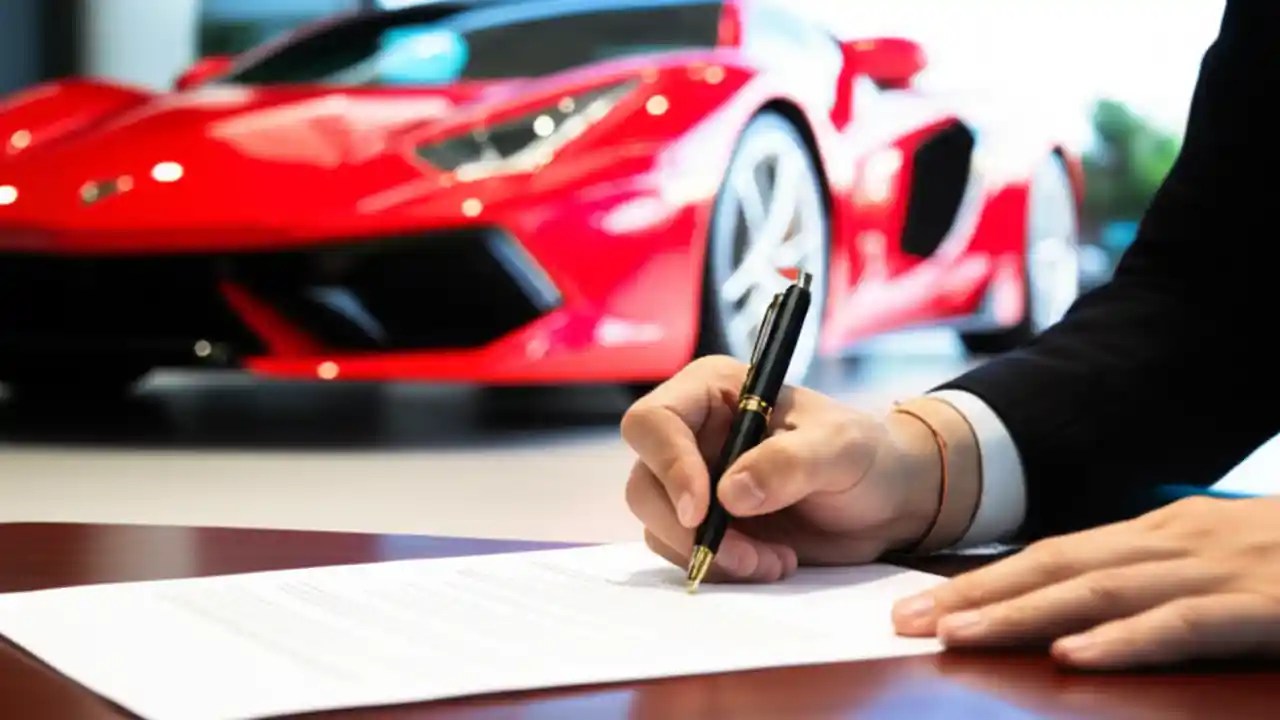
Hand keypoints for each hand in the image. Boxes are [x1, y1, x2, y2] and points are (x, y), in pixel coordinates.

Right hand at [621, 355, 942, 582]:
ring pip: (658, 524)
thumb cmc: (867, 456)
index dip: (668, 466)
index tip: (703, 511)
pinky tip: (771, 562)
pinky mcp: (704, 525)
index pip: (653, 422)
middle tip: (749, 555)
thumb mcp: (841, 449)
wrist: (886, 503)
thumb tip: (729, 494)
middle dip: (690, 528)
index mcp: (712, 393)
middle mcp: (691, 434)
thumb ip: (789, 463)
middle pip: (645, 482)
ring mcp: (693, 482)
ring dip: (712, 554)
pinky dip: (722, 567)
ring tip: (776, 560)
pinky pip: (683, 552)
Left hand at [893, 496, 1279, 669]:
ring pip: (1099, 591)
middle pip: (1055, 568)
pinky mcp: (1261, 604)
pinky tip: (1074, 657)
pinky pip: (1183, 624)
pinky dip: (1125, 641)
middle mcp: (1173, 541)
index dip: (982, 579)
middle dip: (974, 594)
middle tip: (902, 621)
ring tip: (956, 634)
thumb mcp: (1216, 562)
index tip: (919, 604)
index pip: (1052, 556)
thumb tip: (1082, 614)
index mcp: (1159, 533)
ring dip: (1021, 614)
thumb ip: (1154, 581)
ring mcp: (1216, 568)